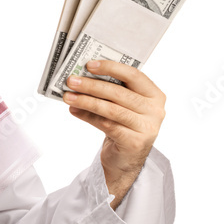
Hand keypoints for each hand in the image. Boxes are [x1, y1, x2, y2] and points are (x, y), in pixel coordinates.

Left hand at [62, 60, 165, 206]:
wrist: (127, 159)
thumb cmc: (123, 125)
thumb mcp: (122, 105)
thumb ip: (110, 91)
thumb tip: (81, 77)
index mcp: (154, 95)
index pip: (133, 75)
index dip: (111, 68)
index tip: (89, 65)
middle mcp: (155, 110)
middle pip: (119, 93)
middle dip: (91, 85)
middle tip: (71, 81)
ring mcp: (147, 127)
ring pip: (111, 109)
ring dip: (86, 101)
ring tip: (68, 96)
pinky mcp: (134, 142)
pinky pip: (107, 125)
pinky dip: (87, 116)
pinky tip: (74, 111)